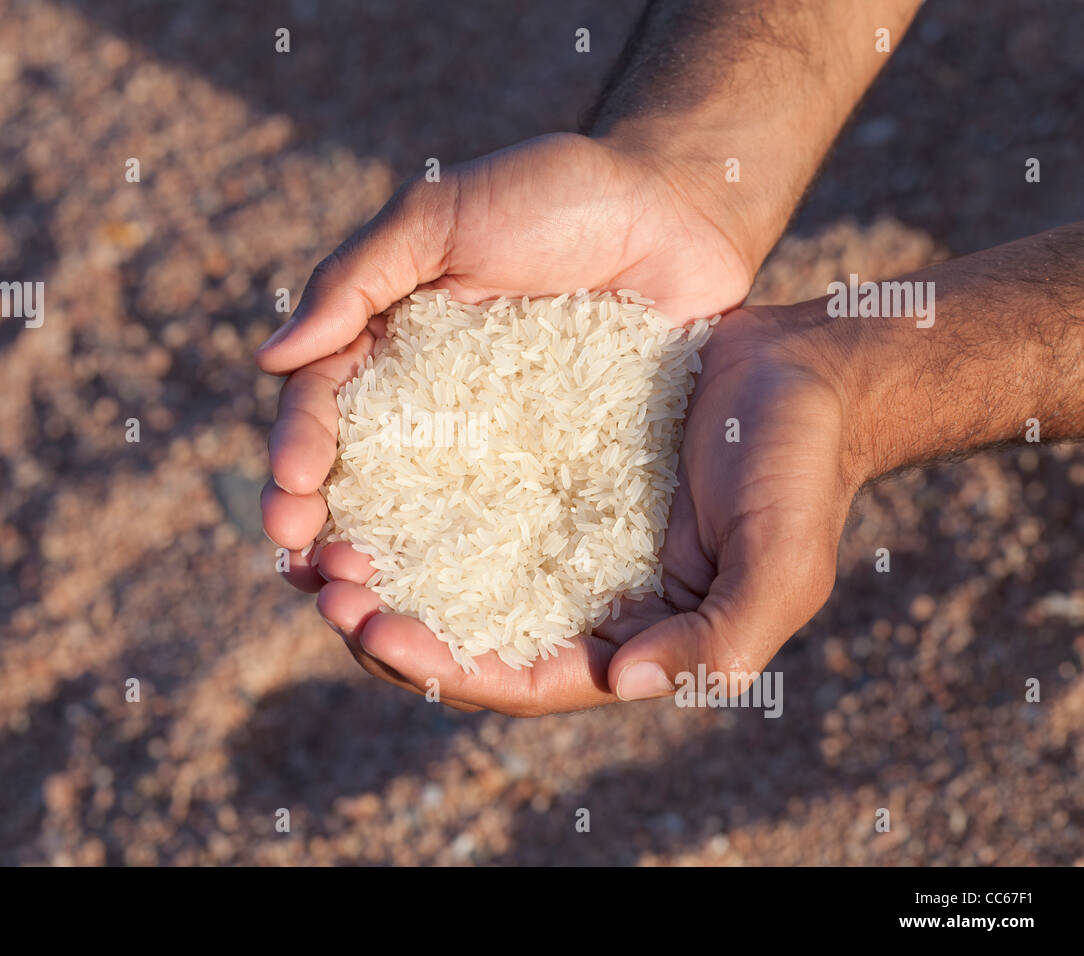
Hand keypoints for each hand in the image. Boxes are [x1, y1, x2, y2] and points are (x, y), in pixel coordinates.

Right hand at [259, 132, 760, 568]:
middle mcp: (433, 403)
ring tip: (360, 606)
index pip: (324, 408)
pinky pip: (512, 526)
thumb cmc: (555, 196)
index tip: (290, 502)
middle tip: (309, 575)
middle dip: (325, 530)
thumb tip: (270, 358)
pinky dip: (476, 570)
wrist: (680, 211)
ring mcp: (496, 443)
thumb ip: (357, 280)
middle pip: (361, 478)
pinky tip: (455, 611)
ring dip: (385, 565)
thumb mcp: (441, 217)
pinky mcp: (559, 469)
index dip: (299, 456)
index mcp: (391, 344)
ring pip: (425, 516)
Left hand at [268, 304, 855, 715]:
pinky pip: (467, 500)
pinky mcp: (547, 476)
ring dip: (388, 569)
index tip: (374, 629)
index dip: (446, 667)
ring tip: (323, 545)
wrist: (801, 371)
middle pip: (471, 635)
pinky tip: (364, 485)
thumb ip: (716, 640)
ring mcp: (561, 538)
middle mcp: (583, 598)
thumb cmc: (800, 472)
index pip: (522, 678)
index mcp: (631, 637)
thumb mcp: (779, 566)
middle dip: (392, 624)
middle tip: (326, 587)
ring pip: (455, 573)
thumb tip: (619, 682)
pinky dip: (415, 504)